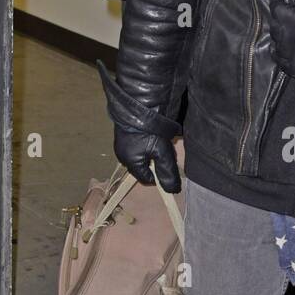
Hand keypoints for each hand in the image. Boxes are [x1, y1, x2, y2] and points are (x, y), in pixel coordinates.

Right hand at [96, 59, 181, 192]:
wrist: (138, 103)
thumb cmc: (150, 131)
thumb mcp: (162, 153)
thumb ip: (167, 173)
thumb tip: (172, 191)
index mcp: (130, 163)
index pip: (146, 178)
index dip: (159, 175)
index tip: (168, 166)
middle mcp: (122, 155)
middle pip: (144, 166)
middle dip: (156, 161)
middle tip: (165, 149)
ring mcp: (122, 142)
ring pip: (142, 154)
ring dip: (153, 150)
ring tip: (160, 139)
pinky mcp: (124, 132)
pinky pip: (138, 143)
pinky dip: (148, 141)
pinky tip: (154, 133)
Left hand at [270, 0, 294, 77]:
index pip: (276, 9)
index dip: (278, 5)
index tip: (281, 5)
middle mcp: (291, 37)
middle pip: (274, 27)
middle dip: (279, 21)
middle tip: (286, 20)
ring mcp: (294, 54)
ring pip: (276, 45)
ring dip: (280, 39)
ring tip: (287, 35)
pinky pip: (282, 63)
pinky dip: (281, 57)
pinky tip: (283, 51)